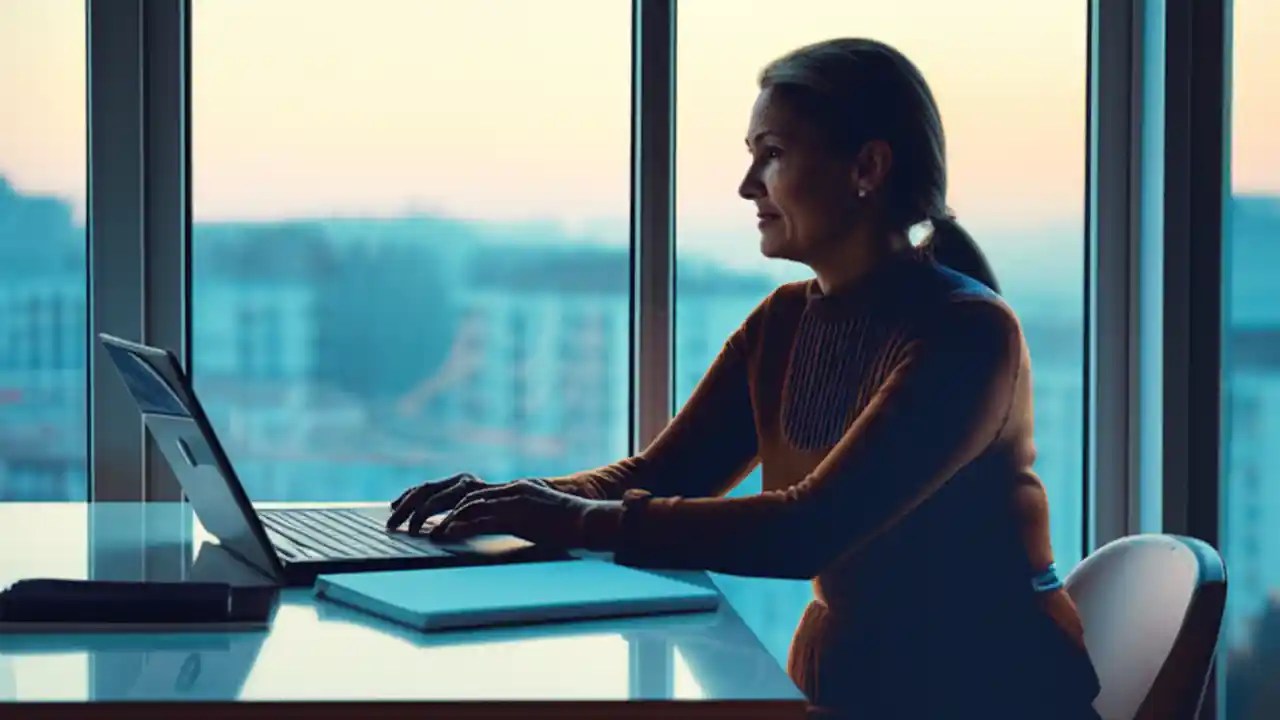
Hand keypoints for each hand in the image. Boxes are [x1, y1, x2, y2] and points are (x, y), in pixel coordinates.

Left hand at [387, 473, 558, 535]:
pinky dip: (458, 523)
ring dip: (434, 515)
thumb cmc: (563, 528)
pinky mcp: (517, 510)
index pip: (457, 487)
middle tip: (395, 516)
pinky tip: (442, 534)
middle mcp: (505, 488)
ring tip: (414, 530)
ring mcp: (511, 497)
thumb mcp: (526, 522)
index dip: (429, 495)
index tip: (403, 505)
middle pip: (451, 487)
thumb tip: (473, 529)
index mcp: (506, 490)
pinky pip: (480, 514)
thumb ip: (502, 521)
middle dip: (419, 500)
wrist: (590, 522)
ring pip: (461, 499)